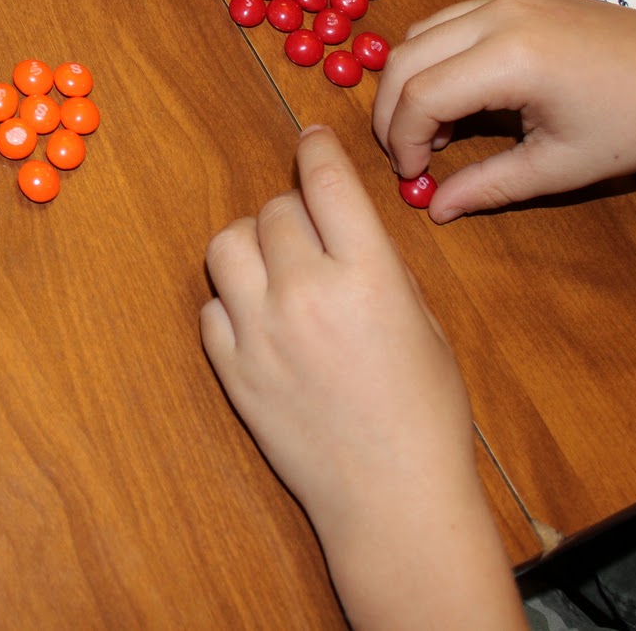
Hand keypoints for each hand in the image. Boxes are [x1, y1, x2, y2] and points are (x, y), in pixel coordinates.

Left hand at [201, 125, 521, 629]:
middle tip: (309, 237)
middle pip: (274, 210)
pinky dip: (230, 303)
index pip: (326, 182)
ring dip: (250, 245)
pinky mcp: (230, 367)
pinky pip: (210, 307)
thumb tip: (338, 225)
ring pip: (226, 246)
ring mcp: (259, 330)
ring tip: (273, 267)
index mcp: (367, 275)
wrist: (391, 495)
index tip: (309, 140)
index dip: (316, 151)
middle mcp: (306, 293)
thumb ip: (375, 266)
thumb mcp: (421, 321)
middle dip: (292, 214)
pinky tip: (259, 319)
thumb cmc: (425, 413)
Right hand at [373, 0, 635, 222]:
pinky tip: (460, 97)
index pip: (418, 96)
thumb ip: (487, 186)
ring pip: (418, 34)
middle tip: (407, 156)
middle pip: (403, 59)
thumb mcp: (559, 167)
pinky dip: (434, 57)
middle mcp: (500, 16)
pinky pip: (448, 21)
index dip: (402, 142)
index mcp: (512, 58)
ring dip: (410, 82)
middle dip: (392, 113)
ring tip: (435, 130)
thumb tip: (435, 209)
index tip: (414, 178)